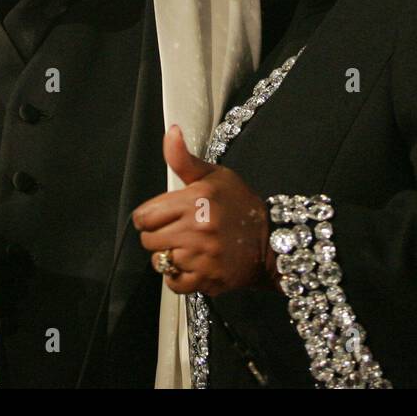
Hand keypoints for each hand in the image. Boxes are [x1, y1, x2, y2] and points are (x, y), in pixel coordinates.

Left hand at [132, 125, 277, 295]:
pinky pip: (174, 283)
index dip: (148, 217)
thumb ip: (184, 159)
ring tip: (185, 247)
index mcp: (195, 201)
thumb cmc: (239, 204)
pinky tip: (191, 264)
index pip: (144, 216)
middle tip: (175, 231)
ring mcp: (203, 257)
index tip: (160, 216)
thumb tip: (171, 132)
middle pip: (149, 241)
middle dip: (157, 236)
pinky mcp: (208, 279)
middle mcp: (197, 229)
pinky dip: (178, 277)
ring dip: (168, 256)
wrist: (272, 239)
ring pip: (160, 262)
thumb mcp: (214, 175)